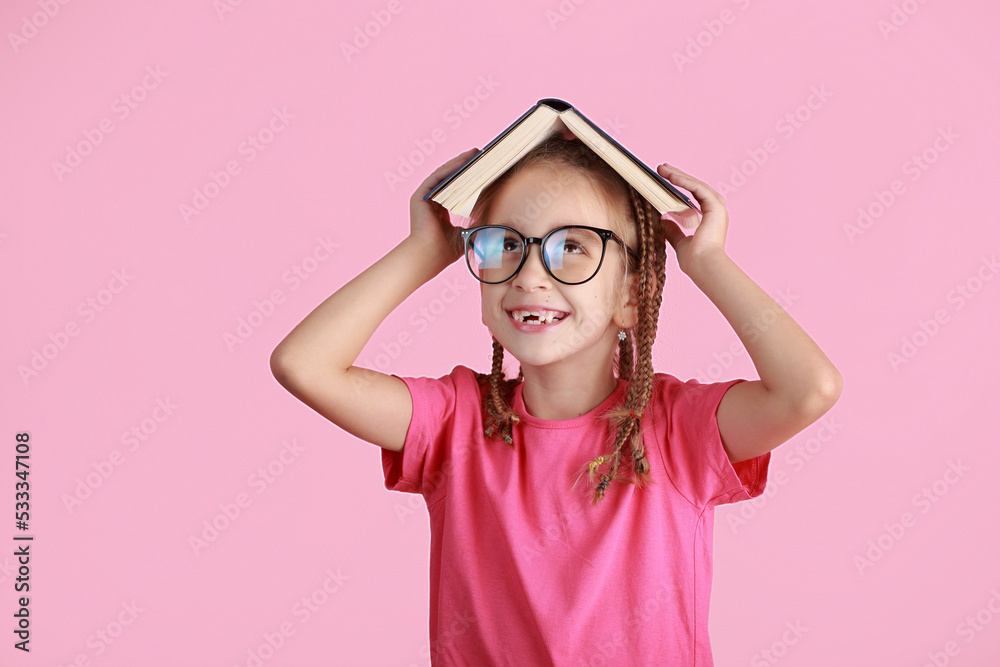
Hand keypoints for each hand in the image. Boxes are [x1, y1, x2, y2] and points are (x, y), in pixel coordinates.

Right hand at [409, 148, 478, 265]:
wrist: (429, 256)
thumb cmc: (445, 251)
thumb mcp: (465, 233)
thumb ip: (474, 224)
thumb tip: (493, 222)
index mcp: (440, 211)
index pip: (456, 189)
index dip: (469, 178)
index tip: (483, 169)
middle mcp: (431, 202)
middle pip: (450, 179)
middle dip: (465, 166)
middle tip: (480, 155)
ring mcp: (424, 198)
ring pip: (443, 175)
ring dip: (459, 163)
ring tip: (474, 153)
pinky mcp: (419, 196)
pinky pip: (436, 177)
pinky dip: (449, 168)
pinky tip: (462, 161)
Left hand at [656, 163, 728, 275]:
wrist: (703, 266)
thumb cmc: (694, 260)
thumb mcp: (679, 241)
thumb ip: (673, 230)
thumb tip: (663, 220)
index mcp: (710, 218)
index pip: (694, 196)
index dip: (680, 186)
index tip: (666, 179)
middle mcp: (716, 211)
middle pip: (695, 187)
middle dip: (678, 176)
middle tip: (662, 168)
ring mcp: (718, 208)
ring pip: (696, 185)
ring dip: (678, 176)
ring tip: (662, 169)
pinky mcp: (716, 206)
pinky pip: (698, 188)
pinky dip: (684, 181)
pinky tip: (671, 176)